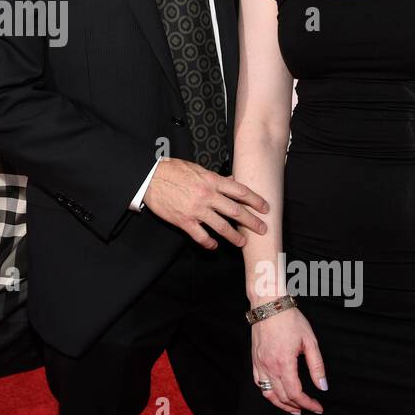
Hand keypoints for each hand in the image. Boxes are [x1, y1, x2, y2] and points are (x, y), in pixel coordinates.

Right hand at [141, 158, 268, 248]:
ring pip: (221, 226)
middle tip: (262, 229)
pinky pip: (201, 236)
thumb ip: (215, 177)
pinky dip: (209, 243)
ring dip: (234, 237)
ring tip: (242, 243)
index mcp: (212, 181)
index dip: (256, 201)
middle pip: (236, 211)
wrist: (149, 178)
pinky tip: (214, 246)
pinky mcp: (184, 221)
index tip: (265, 208)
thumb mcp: (197, 168)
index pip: (240, 192)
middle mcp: (207, 196)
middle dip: (252, 222)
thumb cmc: (172, 170)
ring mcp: (196, 209)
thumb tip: (232, 180)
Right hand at [251, 306, 325, 414]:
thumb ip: (317, 366)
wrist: (269, 305)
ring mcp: (260, 363)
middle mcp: (269, 365)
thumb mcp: (310, 341)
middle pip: (282, 396)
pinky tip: (276, 394)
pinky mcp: (255, 360)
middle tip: (310, 407)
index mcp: (284, 362)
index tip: (317, 407)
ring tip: (294, 408)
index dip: (308, 404)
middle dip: (298, 406)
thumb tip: (322, 386)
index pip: (295, 393)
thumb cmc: (290, 319)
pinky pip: (259, 383)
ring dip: (281, 404)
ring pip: (268, 393)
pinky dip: (268, 393)